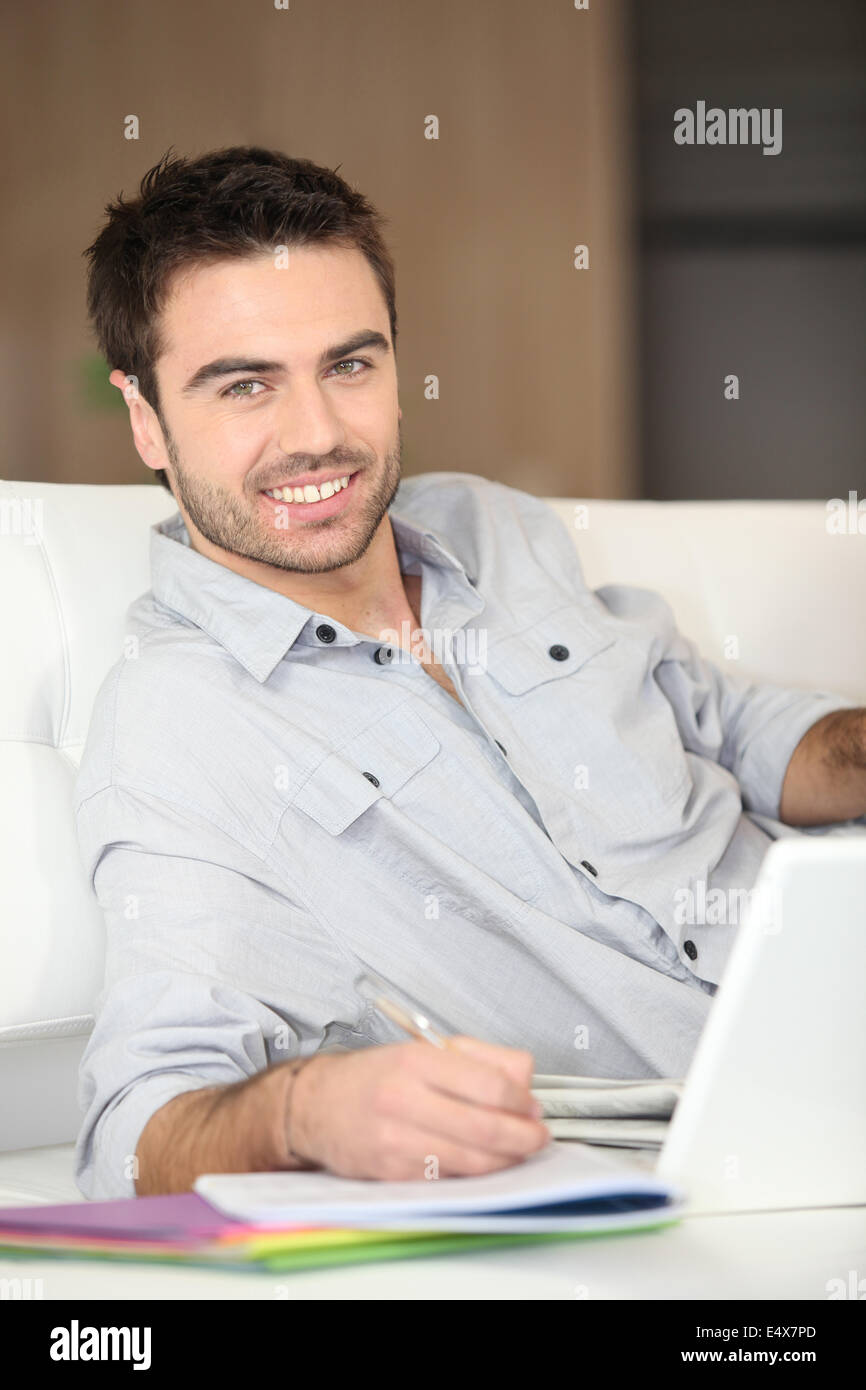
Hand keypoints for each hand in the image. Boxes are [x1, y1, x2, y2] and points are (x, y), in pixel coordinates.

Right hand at [286, 1036, 549, 1179]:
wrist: (316, 1106)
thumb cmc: (375, 1076)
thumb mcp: (426, 1049)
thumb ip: (482, 1057)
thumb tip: (525, 1077)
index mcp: (416, 1062)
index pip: (488, 1085)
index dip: (521, 1100)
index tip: (532, 1106)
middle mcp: (403, 1100)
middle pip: (485, 1127)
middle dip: (523, 1137)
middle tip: (538, 1136)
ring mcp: (396, 1141)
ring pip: (471, 1160)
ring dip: (506, 1159)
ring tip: (518, 1150)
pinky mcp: (392, 1173)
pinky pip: (448, 1179)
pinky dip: (475, 1173)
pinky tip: (485, 1162)